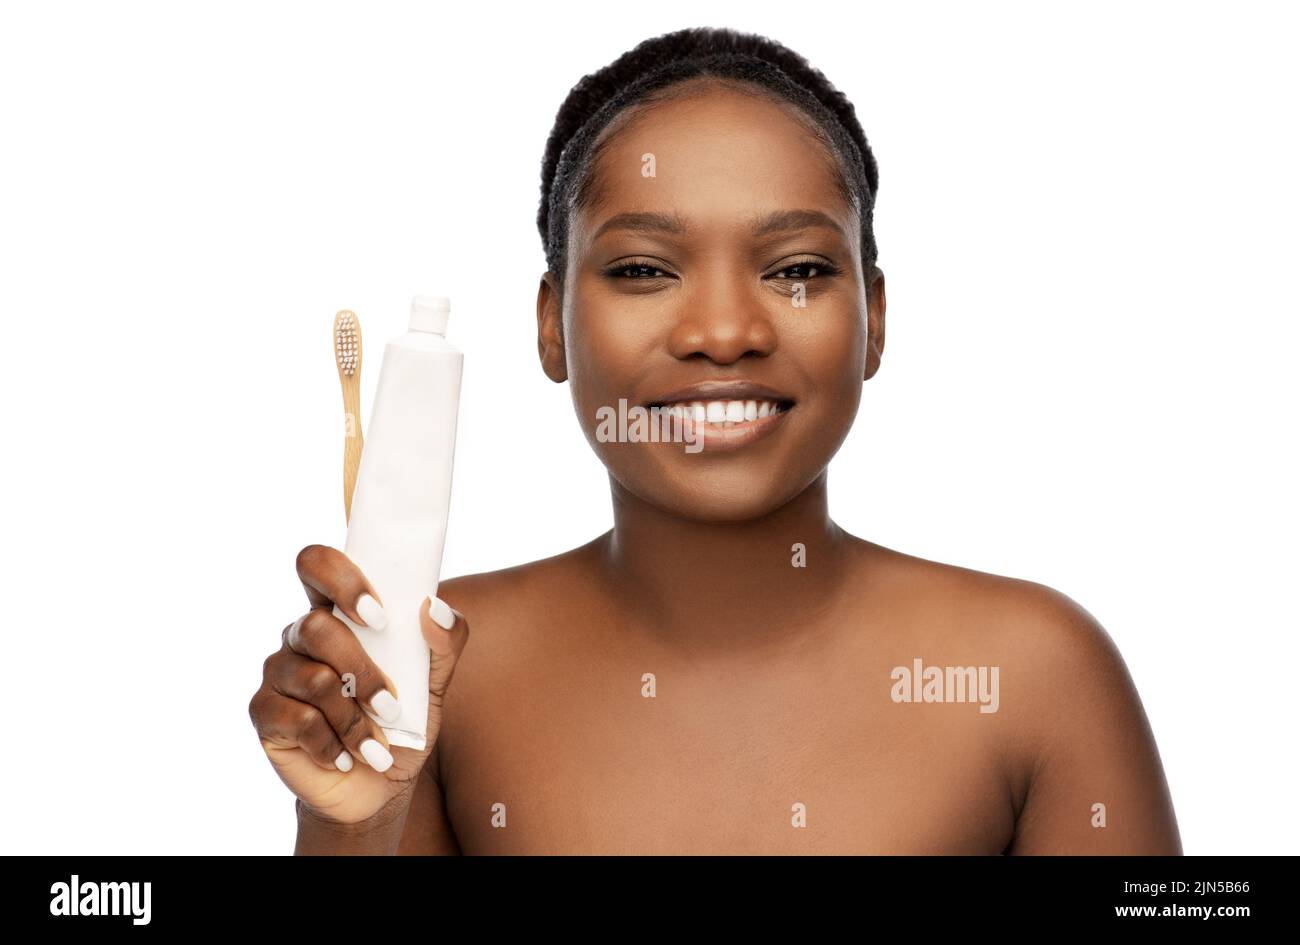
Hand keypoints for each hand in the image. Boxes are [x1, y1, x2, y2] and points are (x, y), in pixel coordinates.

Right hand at [249, 544, 468, 825]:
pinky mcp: (264, 712)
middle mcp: (302, 635)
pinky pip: (297, 719)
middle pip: (317, 627)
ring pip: (313, 679)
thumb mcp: (436, 683)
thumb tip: (434, 609)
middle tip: (391, 705)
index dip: (342, 579)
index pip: (318, 564)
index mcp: (338, 613)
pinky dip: (333, 744)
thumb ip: (445, 641)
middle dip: (362, 670)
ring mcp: (279, 672)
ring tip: (377, 744)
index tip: (379, 615)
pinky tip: (347, 758)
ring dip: (355, 718)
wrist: (379, 786)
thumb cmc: (404, 723)